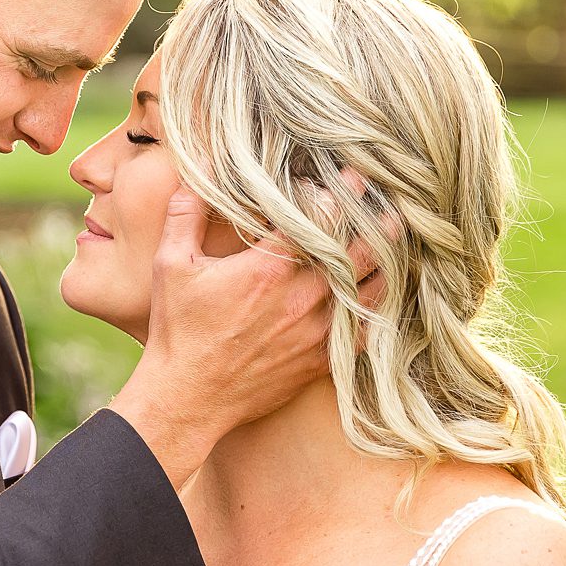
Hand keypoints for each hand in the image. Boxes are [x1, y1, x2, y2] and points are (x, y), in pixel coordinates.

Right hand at [108, 186, 378, 486]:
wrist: (186, 398)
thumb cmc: (177, 330)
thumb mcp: (171, 264)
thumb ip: (188, 212)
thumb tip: (203, 166)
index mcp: (268, 268)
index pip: (321, 219)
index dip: (344, 193)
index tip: (357, 175)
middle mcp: (300, 298)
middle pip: (358, 251)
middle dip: (377, 224)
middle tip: (391, 204)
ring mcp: (315, 332)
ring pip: (370, 290)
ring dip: (384, 263)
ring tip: (394, 242)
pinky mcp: (320, 361)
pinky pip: (365, 332)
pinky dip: (378, 310)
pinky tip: (381, 295)